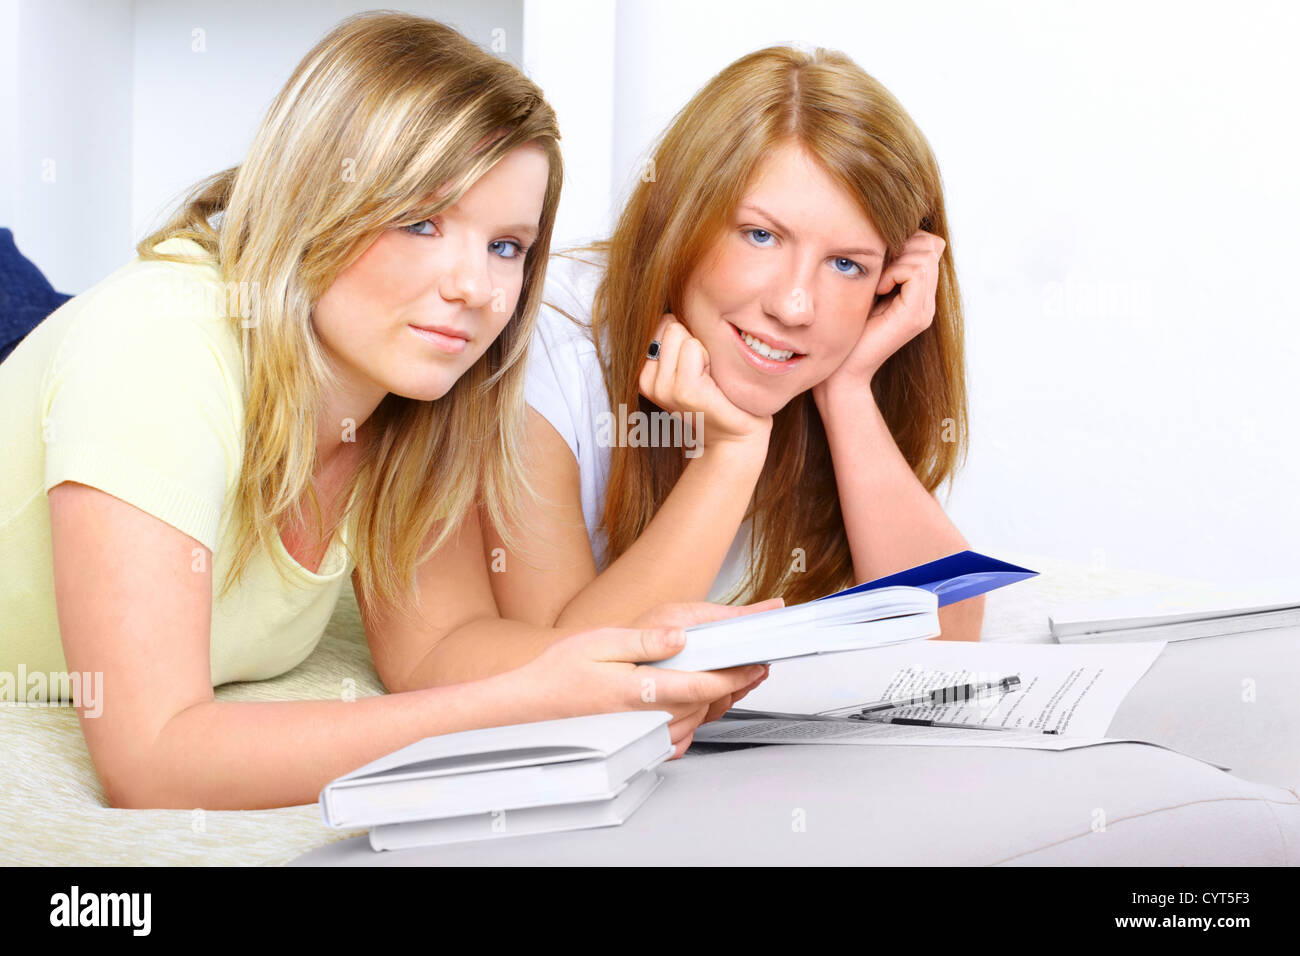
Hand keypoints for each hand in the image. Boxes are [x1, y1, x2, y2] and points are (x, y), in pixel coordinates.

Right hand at [517, 625, 767, 758]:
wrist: (528, 711)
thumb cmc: (559, 674)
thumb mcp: (600, 642)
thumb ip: (645, 641)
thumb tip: (682, 637)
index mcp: (640, 691)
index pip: (702, 685)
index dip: (735, 675)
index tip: (755, 662)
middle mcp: (645, 719)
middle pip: (706, 706)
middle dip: (735, 687)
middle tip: (757, 669)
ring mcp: (641, 736)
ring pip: (696, 724)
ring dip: (719, 705)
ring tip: (736, 683)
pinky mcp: (636, 745)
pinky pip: (678, 740)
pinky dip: (696, 724)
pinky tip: (700, 707)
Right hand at [639, 313, 771, 450]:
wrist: (735, 436)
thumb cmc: (719, 395)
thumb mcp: (690, 364)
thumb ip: (676, 339)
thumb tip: (678, 295)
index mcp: (644, 372)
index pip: (659, 322)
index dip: (686, 335)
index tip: (696, 364)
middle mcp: (647, 381)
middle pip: (669, 324)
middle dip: (694, 340)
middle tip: (706, 372)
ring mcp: (663, 388)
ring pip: (680, 333)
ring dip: (704, 350)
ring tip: (711, 377)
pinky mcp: (684, 391)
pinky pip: (694, 348)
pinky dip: (711, 358)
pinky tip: (716, 383)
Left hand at [813, 229, 944, 407]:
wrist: (840, 373)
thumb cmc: (843, 332)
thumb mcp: (863, 290)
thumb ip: (879, 267)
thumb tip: (885, 232)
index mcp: (915, 295)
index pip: (928, 245)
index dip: (904, 240)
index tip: (878, 259)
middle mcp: (925, 302)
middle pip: (929, 245)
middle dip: (901, 245)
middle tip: (876, 268)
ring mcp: (923, 310)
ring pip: (925, 255)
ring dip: (896, 260)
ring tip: (876, 282)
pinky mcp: (915, 316)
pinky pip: (916, 271)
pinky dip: (894, 272)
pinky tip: (877, 288)